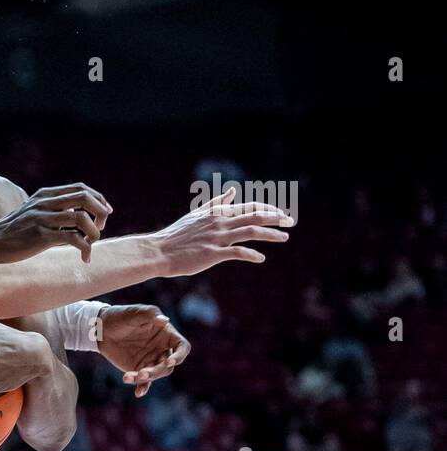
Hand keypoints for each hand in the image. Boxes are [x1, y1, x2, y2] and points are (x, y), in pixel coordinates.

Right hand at [0, 183, 112, 263]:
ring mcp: (43, 219)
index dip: (99, 199)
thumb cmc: (14, 231)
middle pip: (85, 198)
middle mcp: (45, 203)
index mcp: (45, 194)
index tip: (105, 214)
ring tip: (92, 244)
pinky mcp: (41, 236)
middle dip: (101, 212)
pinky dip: (85, 249)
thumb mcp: (33, 211)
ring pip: (82, 218)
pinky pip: (73, 239)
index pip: (81, 188)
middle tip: (101, 227)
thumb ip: (53, 209)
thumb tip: (79, 215)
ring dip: (95, 232)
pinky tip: (85, 258)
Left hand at [97, 304, 190, 397]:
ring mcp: (151, 361)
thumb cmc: (122, 316)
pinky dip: (142, 387)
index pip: (182, 347)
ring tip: (128, 377)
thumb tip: (165, 321)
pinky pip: (144, 382)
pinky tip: (138, 393)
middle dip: (157, 371)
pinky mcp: (139, 369)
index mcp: (167, 335)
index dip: (180, 355)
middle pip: (168, 365)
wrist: (101, 328)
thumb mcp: (136, 312)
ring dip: (145, 378)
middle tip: (142, 373)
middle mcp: (162, 349)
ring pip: (156, 375)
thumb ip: (151, 315)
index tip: (170, 361)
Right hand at [155, 186, 291, 276]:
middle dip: (276, 218)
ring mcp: (217, 238)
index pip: (249, 207)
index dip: (268, 209)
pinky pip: (237, 252)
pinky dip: (251, 255)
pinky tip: (260, 258)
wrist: (159, 251)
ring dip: (270, 234)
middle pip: (255, 217)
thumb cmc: (176, 235)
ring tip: (284, 237)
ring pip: (251, 232)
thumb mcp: (197, 214)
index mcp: (217, 213)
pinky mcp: (212, 253)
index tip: (281, 214)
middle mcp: (220, 223)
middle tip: (291, 222)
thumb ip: (216, 203)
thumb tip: (232, 191)